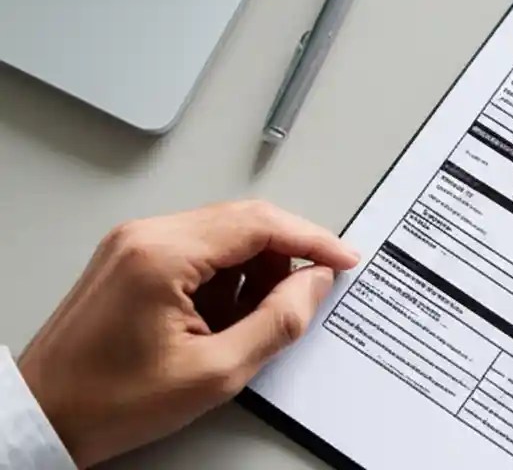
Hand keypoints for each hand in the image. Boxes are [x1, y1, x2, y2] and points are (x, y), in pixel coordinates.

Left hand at [18, 200, 359, 467]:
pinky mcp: (131, 258)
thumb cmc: (108, 401)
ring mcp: (134, 243)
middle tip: (304, 298)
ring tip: (247, 323)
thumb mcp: (213, 372)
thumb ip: (277, 322)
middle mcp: (146, 235)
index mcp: (163, 254)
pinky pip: (198, 250)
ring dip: (251, 271)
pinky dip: (223, 278)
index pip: (259, 223)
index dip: (312, 240)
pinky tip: (220, 319)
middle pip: (244, 222)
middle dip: (283, 259)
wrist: (44, 415)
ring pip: (224, 235)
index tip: (342, 258)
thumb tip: (314, 284)